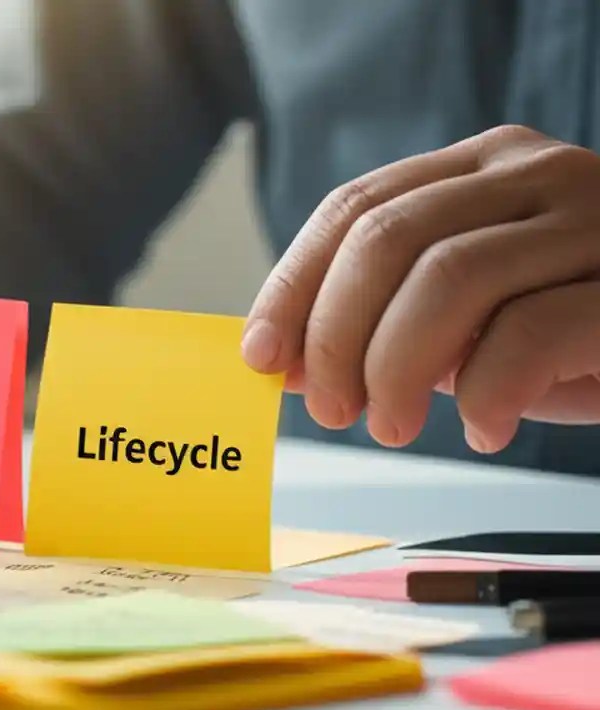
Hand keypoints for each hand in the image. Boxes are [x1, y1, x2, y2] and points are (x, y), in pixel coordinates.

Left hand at [242, 125, 599, 453]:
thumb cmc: (570, 325)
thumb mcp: (463, 315)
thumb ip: (380, 320)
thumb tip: (280, 360)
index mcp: (478, 166)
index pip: (355, 207)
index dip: (294, 285)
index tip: (258, 355)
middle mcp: (533, 175)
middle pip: (389, 239)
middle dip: (335, 334)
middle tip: (328, 408)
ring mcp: (589, 222)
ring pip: (450, 279)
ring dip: (396, 367)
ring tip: (391, 426)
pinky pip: (531, 332)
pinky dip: (489, 393)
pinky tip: (486, 428)